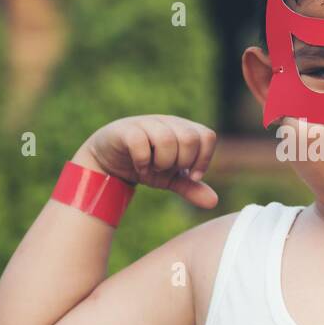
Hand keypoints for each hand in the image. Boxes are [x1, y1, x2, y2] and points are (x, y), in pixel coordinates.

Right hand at [76, 115, 218, 208]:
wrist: (110, 163)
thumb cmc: (145, 165)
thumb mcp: (170, 179)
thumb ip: (191, 187)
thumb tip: (214, 202)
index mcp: (183, 130)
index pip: (206, 136)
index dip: (203, 159)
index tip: (191, 175)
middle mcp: (167, 122)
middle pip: (189, 138)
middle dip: (181, 162)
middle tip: (166, 170)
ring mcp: (146, 123)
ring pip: (166, 139)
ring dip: (162, 162)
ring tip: (152, 169)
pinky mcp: (126, 130)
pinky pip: (140, 141)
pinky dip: (143, 161)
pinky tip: (139, 167)